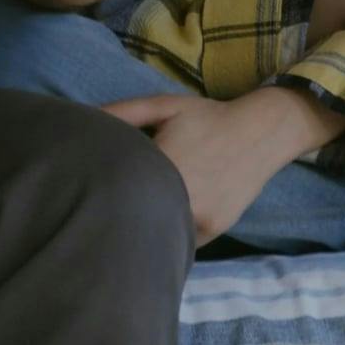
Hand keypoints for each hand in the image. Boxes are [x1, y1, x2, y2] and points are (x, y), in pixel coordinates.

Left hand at [101, 88, 344, 244]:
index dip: (102, 194)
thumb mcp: (164, 106)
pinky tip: (162, 220)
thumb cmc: (207, 117)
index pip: (120, 190)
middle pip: (137, 218)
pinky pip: (182, 239)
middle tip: (103, 213)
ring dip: (147, 227)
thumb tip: (82, 118)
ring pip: (161, 233)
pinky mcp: (213, 230)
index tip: (89, 196)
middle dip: (121, 215)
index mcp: (165, 166)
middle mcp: (183, 198)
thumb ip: (122, 113)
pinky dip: (171, 232)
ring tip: (131, 218)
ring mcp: (200, 219)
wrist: (262, 132)